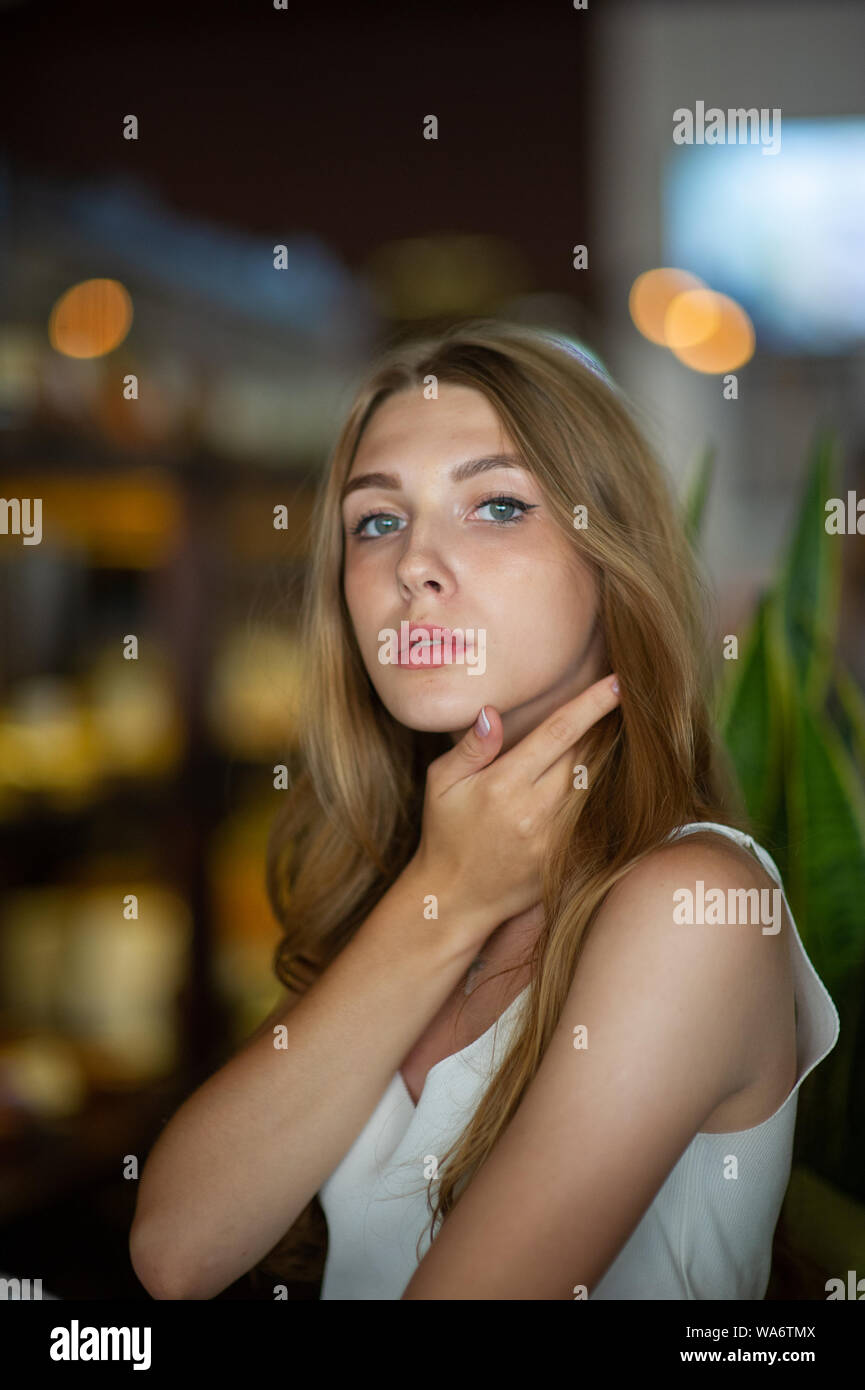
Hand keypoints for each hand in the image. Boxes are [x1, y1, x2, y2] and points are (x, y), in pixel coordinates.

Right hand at [411, 674, 620, 945]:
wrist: (456, 898)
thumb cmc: (445, 832)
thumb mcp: (441, 783)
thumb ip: (470, 747)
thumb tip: (493, 713)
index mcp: (504, 784)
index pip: (559, 732)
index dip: (593, 703)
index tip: (619, 682)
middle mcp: (535, 811)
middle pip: (588, 756)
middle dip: (606, 727)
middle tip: (623, 703)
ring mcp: (556, 839)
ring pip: (596, 786)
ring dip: (608, 759)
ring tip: (618, 735)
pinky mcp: (567, 859)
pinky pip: (596, 818)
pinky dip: (603, 796)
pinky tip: (613, 782)